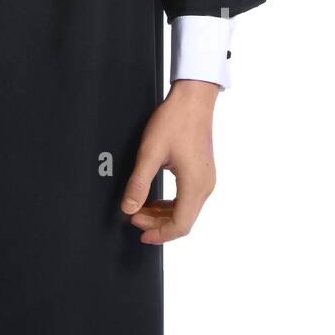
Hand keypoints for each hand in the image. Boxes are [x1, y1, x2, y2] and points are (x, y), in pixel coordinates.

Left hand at [120, 79, 219, 243]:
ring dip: (163, 214)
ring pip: (185, 210)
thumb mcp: (150, 152)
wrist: (193, 99)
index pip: (180, 225)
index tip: (141, 235)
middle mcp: (205, 186)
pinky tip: (154, 199)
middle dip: (157, 224)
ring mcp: (206, 179)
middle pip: (183, 220)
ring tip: (140, 209)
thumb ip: (139, 183)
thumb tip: (128, 208)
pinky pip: (188, 197)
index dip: (160, 235)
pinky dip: (170, 203)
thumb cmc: (175, 121)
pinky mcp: (203, 172)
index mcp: (195, 185)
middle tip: (133, 218)